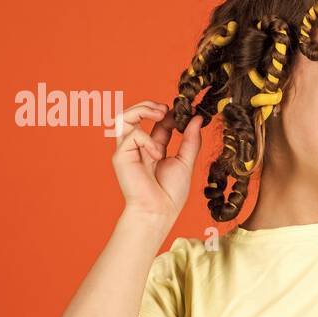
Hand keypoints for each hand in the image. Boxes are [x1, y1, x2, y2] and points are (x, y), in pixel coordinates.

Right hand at [111, 99, 203, 222]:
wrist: (159, 211)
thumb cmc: (170, 193)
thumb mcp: (186, 161)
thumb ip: (190, 140)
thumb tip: (197, 118)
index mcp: (153, 148)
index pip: (156, 122)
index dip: (168, 112)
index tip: (184, 111)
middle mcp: (137, 147)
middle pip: (135, 114)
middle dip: (149, 104)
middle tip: (166, 108)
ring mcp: (127, 151)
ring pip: (124, 117)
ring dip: (142, 109)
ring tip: (161, 113)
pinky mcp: (120, 156)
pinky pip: (132, 134)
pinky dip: (148, 139)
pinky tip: (157, 154)